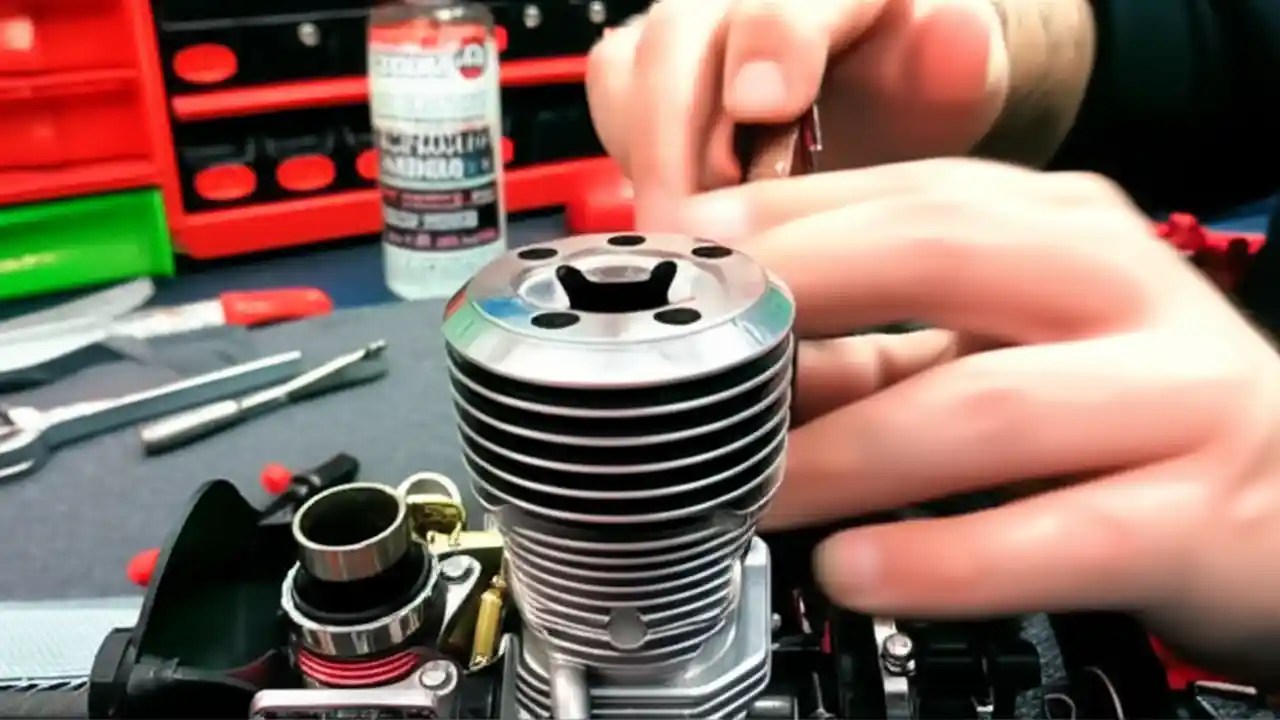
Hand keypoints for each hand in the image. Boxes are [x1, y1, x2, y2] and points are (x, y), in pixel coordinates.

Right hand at [585, 0, 1009, 227]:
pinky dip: (636, 166)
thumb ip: (953, 58)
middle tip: (699, 222)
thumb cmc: (910, 86)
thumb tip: (951, 31)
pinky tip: (682, 215)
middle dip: (679, 138)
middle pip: (674, 39)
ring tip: (692, 229)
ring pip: (627, 73)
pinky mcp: (645, 76)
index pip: (776, 6)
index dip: (769, 50)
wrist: (882, 101)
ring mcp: (686, 31)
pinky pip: (612, 109)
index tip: (766, 110)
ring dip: (650, 160)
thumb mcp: (953, 79)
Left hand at [676, 158, 1279, 684]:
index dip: (786, 216)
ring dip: (845, 455)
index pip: (911, 193)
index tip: (685, 247)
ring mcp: (1168, 395)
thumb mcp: (1005, 352)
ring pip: (983, 407)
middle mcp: (1120, 289)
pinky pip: (1050, 535)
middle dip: (806, 286)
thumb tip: (744, 361)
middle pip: (947, 253)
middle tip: (705, 341)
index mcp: (1064, 232)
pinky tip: (856, 572)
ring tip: (755, 494)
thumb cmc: (1132, 409)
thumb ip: (878, 353)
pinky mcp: (1191, 512)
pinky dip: (939, 558)